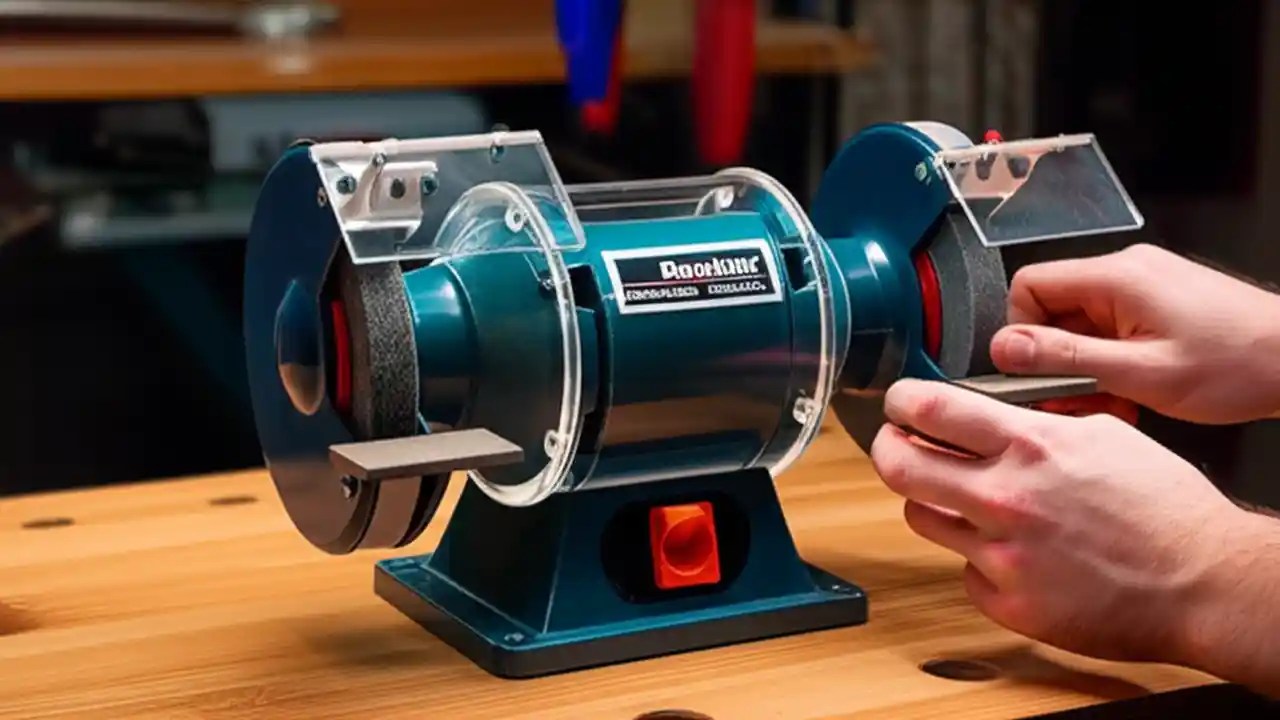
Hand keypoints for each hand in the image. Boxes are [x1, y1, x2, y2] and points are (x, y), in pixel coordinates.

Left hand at [870, 379, 1251, 665]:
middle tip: (895, 444)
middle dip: (888, 448)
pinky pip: (964, 570)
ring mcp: (1001, 555)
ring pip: (922, 517)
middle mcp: (1007, 498)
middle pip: (900, 466)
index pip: (931, 409)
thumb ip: (1037, 423)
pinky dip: (980, 560)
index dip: (901, 402)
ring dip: (935, 503)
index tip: (898, 403)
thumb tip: (988, 415)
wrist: (1202, 581)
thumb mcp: (1104, 434)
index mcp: (1033, 446)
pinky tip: (1017, 553)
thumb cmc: (1165, 509)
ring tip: (965, 500)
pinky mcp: (1006, 601)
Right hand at [990, 243, 1279, 423]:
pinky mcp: (1158, 305)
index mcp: (1116, 278)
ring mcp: (1144, 287)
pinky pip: (1110, 332)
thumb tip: (1005, 348)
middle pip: (1053, 310)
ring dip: (1084, 369)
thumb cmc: (1239, 364)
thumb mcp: (1140, 372)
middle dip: (1056, 360)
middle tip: (1072, 399)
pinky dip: (1109, 365)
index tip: (1034, 372)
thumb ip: (1065, 358)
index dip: (1020, 332)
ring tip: (1108, 403)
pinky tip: (1129, 395)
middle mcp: (1127, 272)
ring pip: (1081, 327)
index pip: (1029, 286)